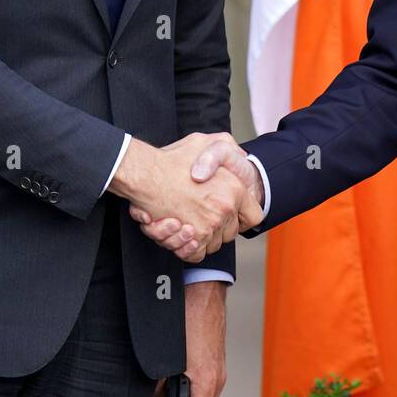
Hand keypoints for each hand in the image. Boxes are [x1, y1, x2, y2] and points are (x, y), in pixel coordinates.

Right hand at [110, 132, 261, 260]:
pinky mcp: (192, 239)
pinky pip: (197, 253)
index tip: (230, 214)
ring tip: (184, 221)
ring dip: (199, 237)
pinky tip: (178, 231)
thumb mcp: (206, 142)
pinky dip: (187, 248)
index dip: (241, 215)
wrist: (144, 173)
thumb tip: (238, 156)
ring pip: (212, 244)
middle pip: (230, 233)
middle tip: (199, 215)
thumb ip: (225, 149)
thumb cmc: (172, 159)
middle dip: (217, 227)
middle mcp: (225, 208)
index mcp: (234, 188)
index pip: (253, 216)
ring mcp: (209, 225)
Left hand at [149, 281, 226, 396]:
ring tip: (160, 387)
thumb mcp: (168, 356)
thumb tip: (156, 395)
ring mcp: (217, 369)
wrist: (203, 292)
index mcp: (206, 382)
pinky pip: (202, 382)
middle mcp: (216, 379)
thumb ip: (162, 381)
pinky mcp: (214, 359)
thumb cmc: (189, 318)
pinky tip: (171, 373)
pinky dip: (186, 385)